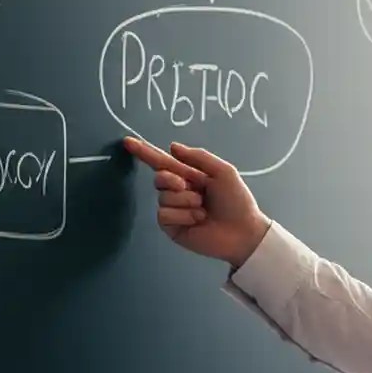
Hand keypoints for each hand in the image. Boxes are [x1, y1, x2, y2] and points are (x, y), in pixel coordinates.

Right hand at [123, 136, 271, 267]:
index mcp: (190, 176)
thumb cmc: (237, 200)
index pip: (163, 162)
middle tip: (192, 187)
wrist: (243, 231)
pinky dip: (183, 214)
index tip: (128, 141)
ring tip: (204, 208)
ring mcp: (174, 209)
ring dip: (186, 200)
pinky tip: (199, 219)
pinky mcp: (171, 226)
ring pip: (163, 197)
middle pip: (159, 177)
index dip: (145, 152)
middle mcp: (179, 191)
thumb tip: (172, 147)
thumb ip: (198, 157)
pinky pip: (164, 214)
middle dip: (172, 179)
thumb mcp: (223, 171)